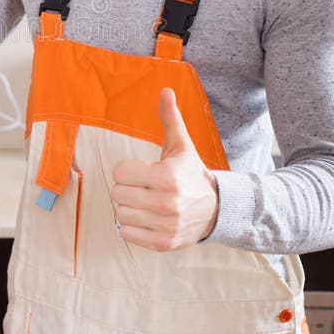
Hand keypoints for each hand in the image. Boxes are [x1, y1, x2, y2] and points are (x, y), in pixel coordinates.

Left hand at [111, 87, 218, 250]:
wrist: (216, 209)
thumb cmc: (191, 173)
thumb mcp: (181, 146)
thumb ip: (170, 118)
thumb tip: (165, 90)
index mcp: (167, 176)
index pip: (119, 172)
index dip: (128, 170)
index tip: (141, 171)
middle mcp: (165, 203)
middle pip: (117, 193)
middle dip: (127, 188)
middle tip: (143, 187)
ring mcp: (164, 225)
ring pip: (120, 213)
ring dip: (128, 207)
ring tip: (145, 202)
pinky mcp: (163, 243)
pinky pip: (127, 233)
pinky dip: (132, 226)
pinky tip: (146, 217)